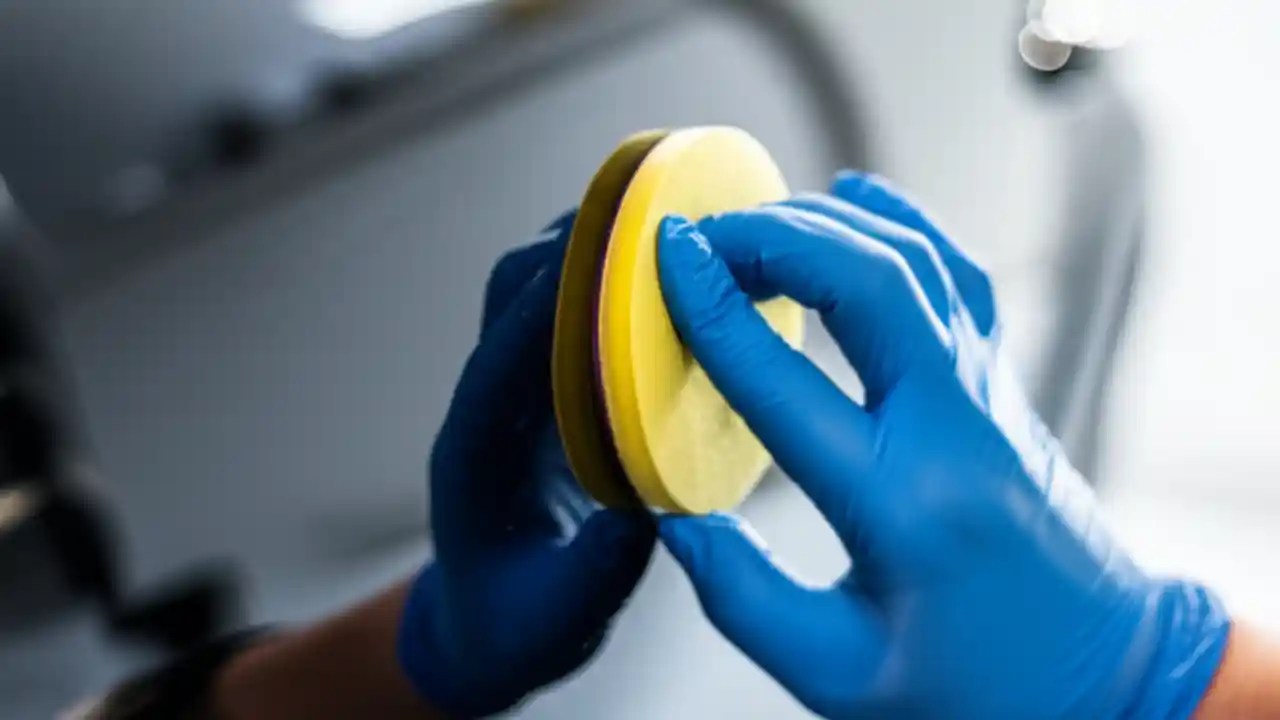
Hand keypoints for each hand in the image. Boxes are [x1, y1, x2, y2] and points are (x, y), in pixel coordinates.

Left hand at [398, 212, 654, 716]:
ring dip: (584, 254)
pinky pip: (569, 315)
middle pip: (506, 303)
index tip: (579, 272)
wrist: (492, 624)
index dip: (532, 319)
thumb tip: (648, 513)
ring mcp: (516, 393)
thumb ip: (596, 572)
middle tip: (640, 220)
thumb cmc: (515, 626)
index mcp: (471, 461)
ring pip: (533, 294)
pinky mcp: (550, 389)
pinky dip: (607, 283)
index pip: (491, 375)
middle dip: (563, 255)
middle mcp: (487, 410)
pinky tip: (666, 275)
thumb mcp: (557, 619)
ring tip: (658, 225)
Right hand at [655, 174, 1229, 718]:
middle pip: (869, 281)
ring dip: (827, 224)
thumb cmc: (980, 686)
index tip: (667, 269)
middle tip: (703, 234)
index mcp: (902, 507)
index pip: (786, 387)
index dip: (715, 314)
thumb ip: (743, 600)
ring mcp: (990, 396)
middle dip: (774, 238)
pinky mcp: (1002, 385)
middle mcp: (956, 431)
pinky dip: (899, 224)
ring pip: (915, 261)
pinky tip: (854, 205)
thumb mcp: (839, 675)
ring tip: (755, 223)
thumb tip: (678, 522)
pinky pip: (954, 274)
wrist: (1102, 672)